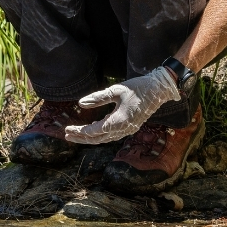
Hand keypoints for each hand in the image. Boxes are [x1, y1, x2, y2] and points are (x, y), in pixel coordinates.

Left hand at [63, 67, 181, 144]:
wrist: (159, 90)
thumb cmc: (137, 88)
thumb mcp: (115, 90)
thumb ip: (97, 98)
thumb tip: (80, 103)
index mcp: (119, 121)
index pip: (94, 131)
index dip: (79, 130)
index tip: (67, 128)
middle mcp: (123, 129)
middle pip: (97, 139)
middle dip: (81, 138)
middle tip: (67, 136)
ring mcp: (127, 130)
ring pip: (104, 138)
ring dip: (89, 138)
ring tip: (75, 135)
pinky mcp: (130, 127)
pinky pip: (111, 135)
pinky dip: (99, 135)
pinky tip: (92, 130)